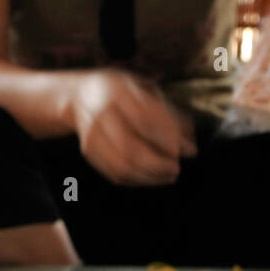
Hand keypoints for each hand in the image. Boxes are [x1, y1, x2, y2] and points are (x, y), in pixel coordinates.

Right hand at [70, 69, 196, 186]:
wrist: (78, 96)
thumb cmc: (122, 92)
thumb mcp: (147, 90)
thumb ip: (171, 117)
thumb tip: (190, 150)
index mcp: (118, 93)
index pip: (145, 121)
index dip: (166, 141)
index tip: (183, 151)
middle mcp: (101, 114)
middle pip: (130, 148)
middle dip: (158, 165)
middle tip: (176, 169)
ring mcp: (91, 134)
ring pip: (120, 165)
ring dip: (148, 177)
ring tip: (167, 176)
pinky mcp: (88, 150)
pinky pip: (113, 172)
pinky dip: (135, 180)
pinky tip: (149, 177)